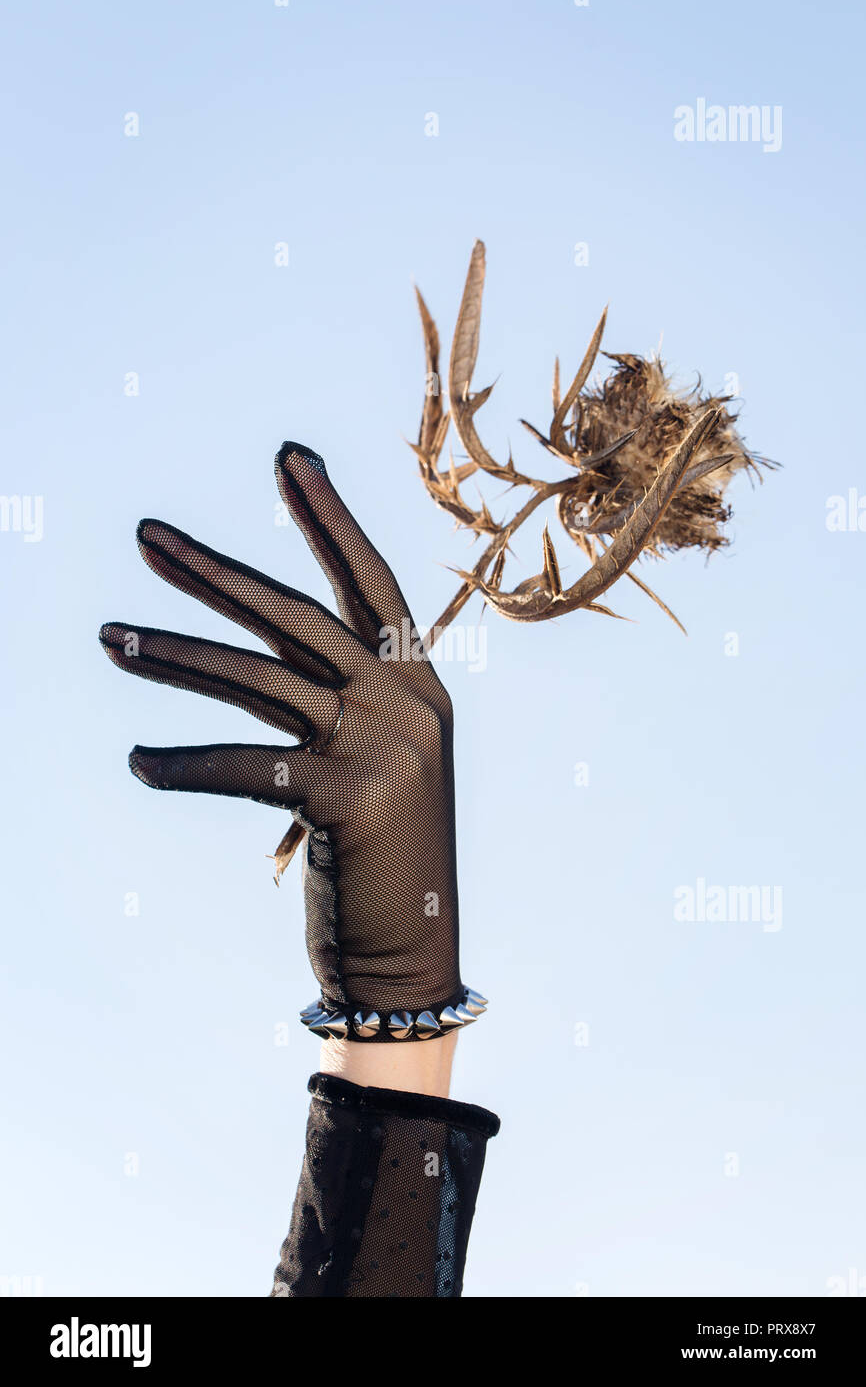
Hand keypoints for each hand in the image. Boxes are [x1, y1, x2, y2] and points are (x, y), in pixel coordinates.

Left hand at [100, 442, 468, 1038]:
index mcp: (421, 687)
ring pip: (257, 679)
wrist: (414, 959)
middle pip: (295, 616)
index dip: (329, 518)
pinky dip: (185, 763)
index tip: (288, 459)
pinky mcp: (347, 796)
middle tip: (146, 534)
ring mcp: (382, 745)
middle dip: (214, 572)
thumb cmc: (388, 864)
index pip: (370, 584)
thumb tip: (261, 658)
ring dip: (174, 656)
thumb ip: (340, 709)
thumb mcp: (379, 770)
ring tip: (109, 638)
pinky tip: (140, 762)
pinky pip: (243, 764)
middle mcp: (407, 703)